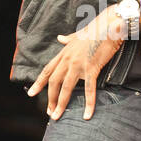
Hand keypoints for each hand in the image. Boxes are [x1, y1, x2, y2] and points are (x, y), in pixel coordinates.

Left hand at [26, 4, 125, 120]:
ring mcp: (78, 64)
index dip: (39, 83)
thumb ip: (68, 39)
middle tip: (49, 112)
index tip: (31, 93)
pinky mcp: (91, 67)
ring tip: (57, 116)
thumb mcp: (78, 35)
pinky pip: (89, 89)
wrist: (109, 25)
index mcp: (64, 53)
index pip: (47, 70)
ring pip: (66, 87)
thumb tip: (59, 38)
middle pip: (54, 82)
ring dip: (61, 104)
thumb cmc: (96, 29)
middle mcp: (68, 59)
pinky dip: (88, 103)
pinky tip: (86, 114)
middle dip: (50, 98)